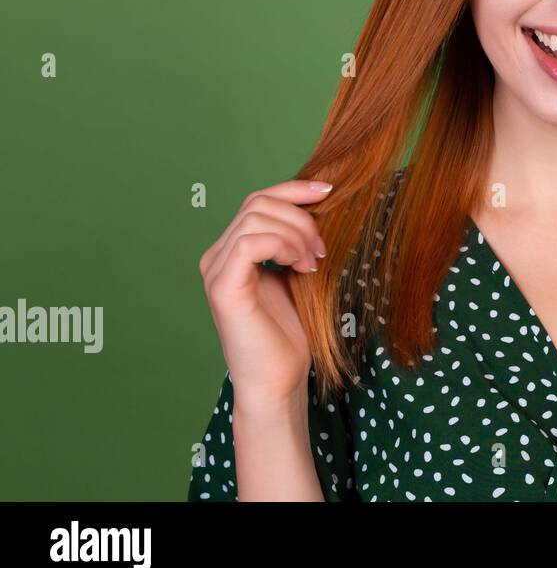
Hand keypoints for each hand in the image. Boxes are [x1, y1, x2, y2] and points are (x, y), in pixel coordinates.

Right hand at [198, 179, 334, 408]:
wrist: (279, 379)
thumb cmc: (291, 333)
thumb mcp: (298, 274)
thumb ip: (297, 241)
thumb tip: (322, 202)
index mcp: (234, 250)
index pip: (259, 199)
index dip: (294, 188)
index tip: (329, 190)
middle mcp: (218, 256)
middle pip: (258, 202)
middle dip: (300, 216)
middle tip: (322, 250)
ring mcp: (216, 270)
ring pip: (256, 216)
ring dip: (296, 232)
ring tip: (314, 262)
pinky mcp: (222, 287)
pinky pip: (249, 242)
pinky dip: (282, 245)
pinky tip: (300, 267)